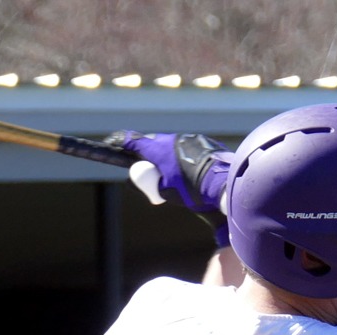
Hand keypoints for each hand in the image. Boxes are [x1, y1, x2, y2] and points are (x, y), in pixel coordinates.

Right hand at [108, 132, 232, 242]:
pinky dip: (187, 160)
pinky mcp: (206, 143)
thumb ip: (150, 183)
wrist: (225, 184)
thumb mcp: (166, 191)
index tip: (111, 143)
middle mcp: (174, 140)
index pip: (133, 141)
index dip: (120, 142)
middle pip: (153, 144)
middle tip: (150, 172)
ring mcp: (191, 139)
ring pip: (173, 147)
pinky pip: (190, 150)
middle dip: (148, 156)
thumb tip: (140, 178)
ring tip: (178, 180)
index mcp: (159, 150)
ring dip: (170, 160)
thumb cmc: (194, 189)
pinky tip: (195, 175)